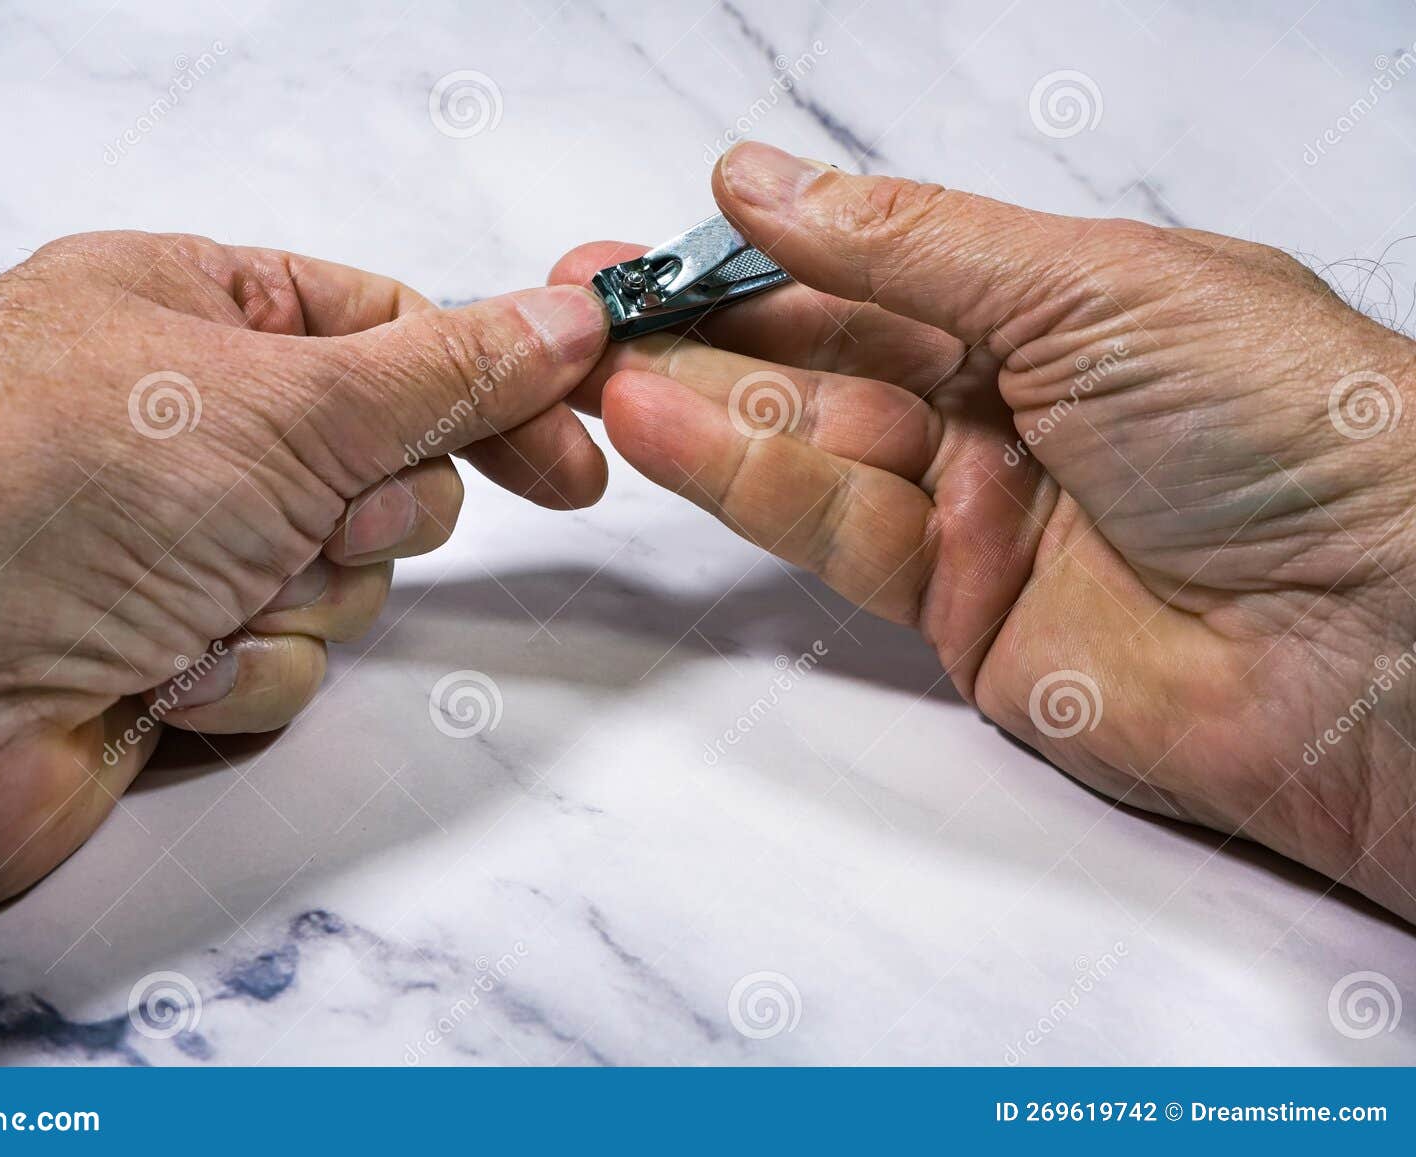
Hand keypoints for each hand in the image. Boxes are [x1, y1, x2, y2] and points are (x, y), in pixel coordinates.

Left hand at [0, 231, 608, 953]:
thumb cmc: (40, 487)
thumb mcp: (289, 397)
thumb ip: (448, 371)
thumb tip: (565, 321)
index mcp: (196, 312)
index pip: (390, 329)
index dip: (492, 383)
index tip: (577, 434)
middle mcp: (186, 427)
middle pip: (382, 466)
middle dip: (371, 511)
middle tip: (321, 517)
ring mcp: (175, 545)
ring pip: (342, 578)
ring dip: (297, 597)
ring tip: (206, 592)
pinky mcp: (166, 656)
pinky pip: (284, 664)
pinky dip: (240, 671)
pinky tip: (155, 666)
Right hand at [552, 141, 1415, 923]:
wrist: (1378, 639)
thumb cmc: (1290, 428)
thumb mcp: (1090, 287)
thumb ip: (909, 245)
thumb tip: (763, 182)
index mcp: (1059, 309)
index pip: (872, 271)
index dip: (759, 256)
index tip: (659, 241)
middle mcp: (1013, 408)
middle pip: (823, 360)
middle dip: (702, 331)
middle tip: (585, 309)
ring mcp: (980, 514)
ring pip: (808, 445)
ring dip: (698, 404)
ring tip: (598, 368)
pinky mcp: (957, 615)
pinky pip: (830, 531)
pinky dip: (745, 478)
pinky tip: (665, 427)